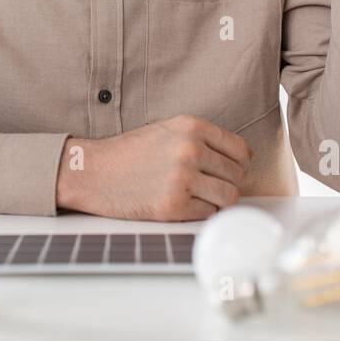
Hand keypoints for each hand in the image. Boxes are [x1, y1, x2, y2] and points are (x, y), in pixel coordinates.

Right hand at [56, 115, 253, 220]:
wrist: (94, 172)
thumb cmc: (131, 152)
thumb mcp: (168, 130)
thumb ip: (204, 140)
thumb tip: (245, 159)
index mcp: (191, 126)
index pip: (241, 150)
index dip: (239, 164)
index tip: (230, 171)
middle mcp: (189, 149)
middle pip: (237, 176)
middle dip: (227, 183)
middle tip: (207, 185)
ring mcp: (182, 179)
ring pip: (228, 197)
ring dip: (217, 200)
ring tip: (198, 196)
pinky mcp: (173, 206)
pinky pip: (207, 214)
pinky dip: (198, 212)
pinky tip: (180, 203)